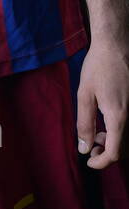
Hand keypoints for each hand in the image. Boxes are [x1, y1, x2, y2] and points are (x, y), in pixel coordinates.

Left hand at [76, 36, 128, 168]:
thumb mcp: (85, 94)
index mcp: (118, 117)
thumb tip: (84, 148)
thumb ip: (84, 123)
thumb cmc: (98, 67)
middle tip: (90, 145)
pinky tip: (106, 120)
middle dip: (106, 152)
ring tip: (96, 132)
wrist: (116, 46)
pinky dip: (117, 129)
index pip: (114, 153)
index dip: (101, 162)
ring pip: (126, 137)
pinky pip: (128, 125)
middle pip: (122, 148)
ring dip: (112, 141)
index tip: (89, 162)